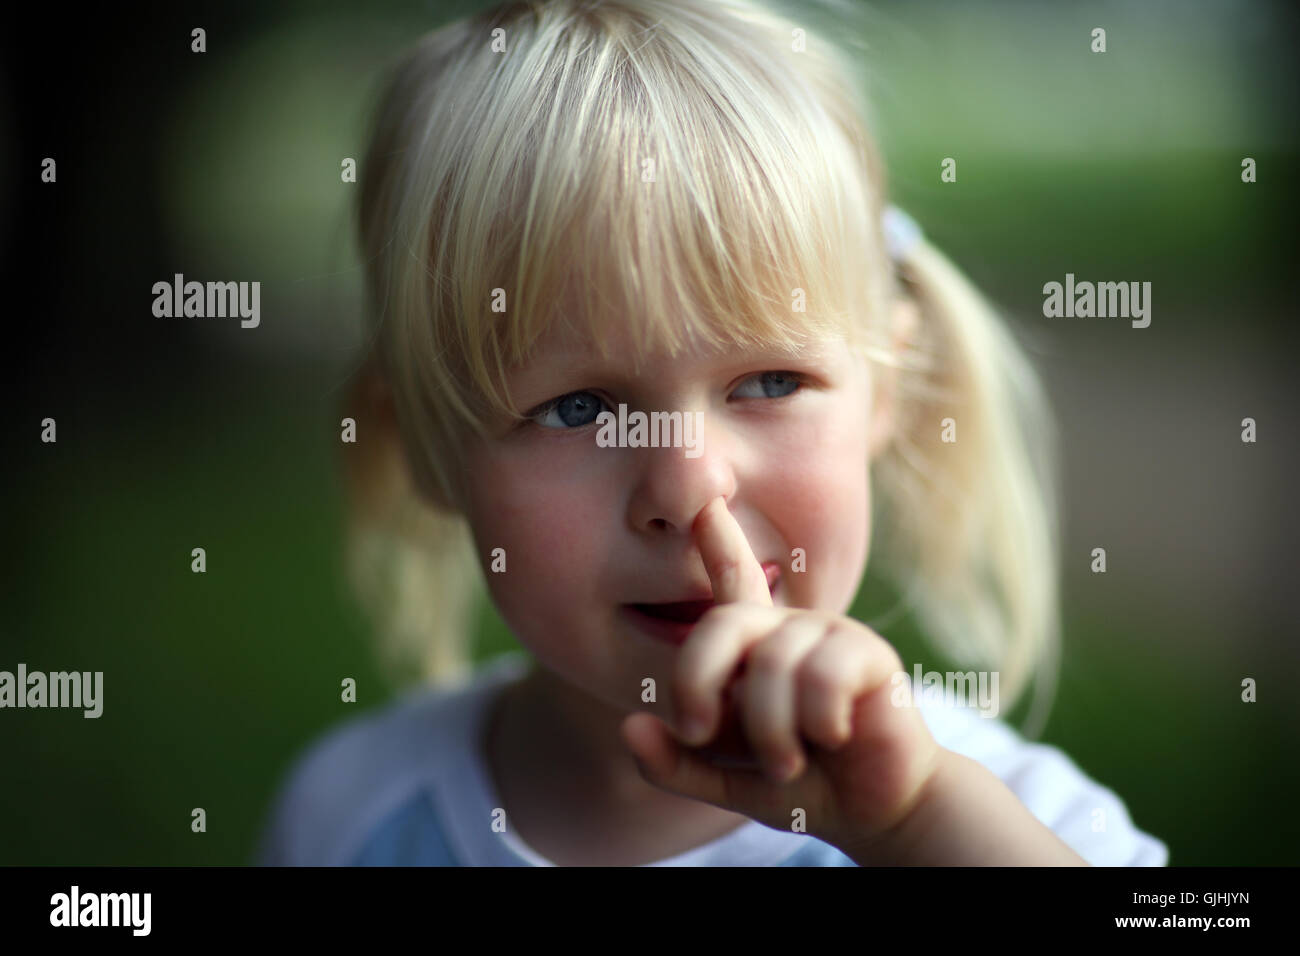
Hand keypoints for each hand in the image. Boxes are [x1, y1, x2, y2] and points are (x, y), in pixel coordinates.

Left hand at [620, 496, 942, 855]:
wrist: (872, 809)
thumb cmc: (799, 781)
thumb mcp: (722, 778)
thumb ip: (672, 762)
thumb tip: (628, 728)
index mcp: (754, 644)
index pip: (732, 576)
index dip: (717, 537)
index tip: (704, 500)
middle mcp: (788, 626)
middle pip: (723, 623)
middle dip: (697, 679)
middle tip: (697, 733)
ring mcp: (829, 633)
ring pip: (772, 665)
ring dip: (770, 733)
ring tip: (788, 764)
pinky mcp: (869, 654)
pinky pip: (820, 679)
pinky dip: (816, 726)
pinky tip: (833, 739)